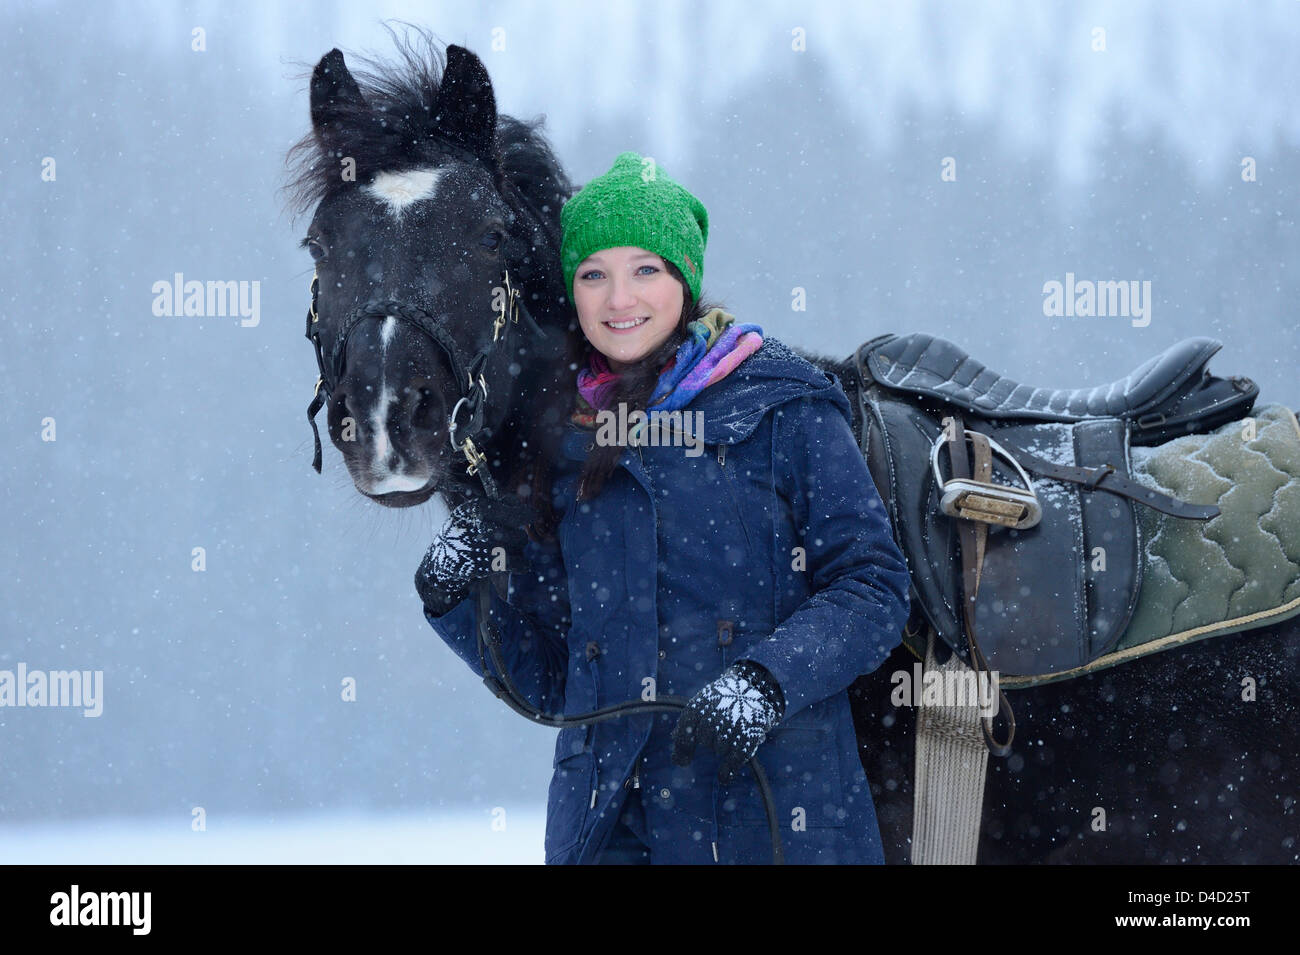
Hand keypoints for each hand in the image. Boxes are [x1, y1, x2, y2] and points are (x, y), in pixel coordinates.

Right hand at [415, 494, 532, 614]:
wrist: (438, 564)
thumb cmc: (459, 536)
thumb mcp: (468, 515)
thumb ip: (495, 508)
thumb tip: (530, 512)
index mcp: (476, 507)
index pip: (513, 505)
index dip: (525, 512)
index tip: (531, 516)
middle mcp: (481, 523)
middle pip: (519, 529)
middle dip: (518, 537)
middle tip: (511, 541)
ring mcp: (484, 544)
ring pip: (519, 545)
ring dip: (517, 551)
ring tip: (504, 554)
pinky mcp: (486, 564)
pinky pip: (518, 562)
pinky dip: (522, 565)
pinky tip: (521, 566)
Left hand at [670, 661, 785, 784]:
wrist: (755, 686)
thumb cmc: (724, 697)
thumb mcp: (703, 702)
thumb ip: (688, 722)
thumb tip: (675, 743)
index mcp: (697, 708)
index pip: (684, 734)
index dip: (682, 750)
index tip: (682, 761)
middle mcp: (712, 718)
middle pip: (704, 742)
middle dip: (710, 740)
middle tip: (721, 728)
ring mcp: (729, 728)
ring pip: (718, 750)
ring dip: (723, 747)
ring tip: (733, 731)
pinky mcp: (747, 737)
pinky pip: (732, 762)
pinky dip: (726, 771)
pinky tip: (723, 777)